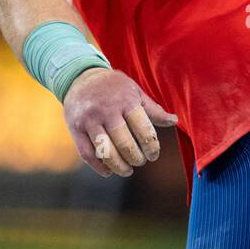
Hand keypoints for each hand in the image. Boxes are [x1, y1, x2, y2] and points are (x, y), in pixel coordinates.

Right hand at [62, 67, 178, 177]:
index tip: (153, 155)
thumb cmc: (114, 87)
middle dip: (135, 158)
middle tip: (140, 161)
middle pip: (124, 144)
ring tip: (127, 170)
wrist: (80, 77)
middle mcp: (106, 111)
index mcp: (126, 101)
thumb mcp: (135, 91)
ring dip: (118, 166)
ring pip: (105, 151)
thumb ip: (152, 109)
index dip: (151, 146)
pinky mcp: (75, 128)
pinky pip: (86, 153)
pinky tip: (108, 171)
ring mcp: (89, 120)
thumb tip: (174, 121)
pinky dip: (98, 166)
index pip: (143, 129)